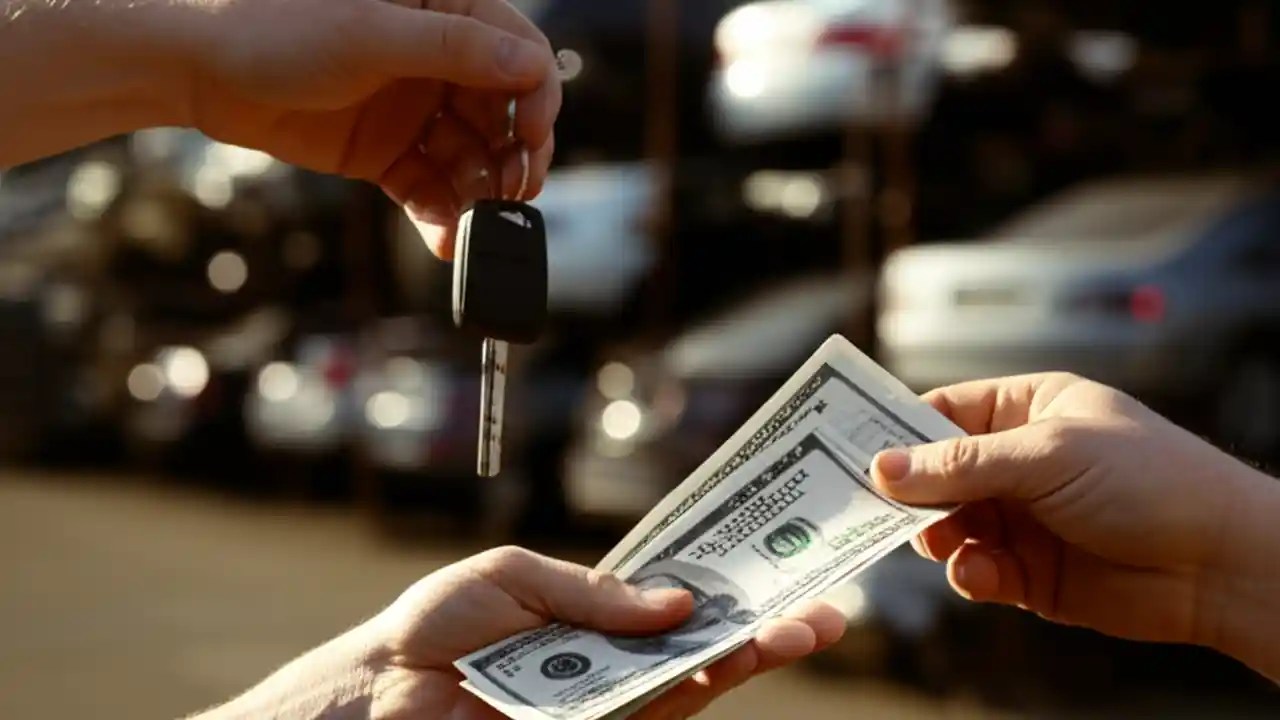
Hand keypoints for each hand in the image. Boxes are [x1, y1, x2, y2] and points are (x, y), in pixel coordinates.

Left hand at [189, 0, 561, 259]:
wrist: (197, 66)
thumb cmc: (272, 24)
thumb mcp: (370, 32)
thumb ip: (455, 49)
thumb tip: (530, 64)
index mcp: (444, 12)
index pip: (520, 55)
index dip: (536, 99)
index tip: (532, 138)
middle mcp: (437, 61)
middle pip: (504, 116)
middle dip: (515, 158)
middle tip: (514, 196)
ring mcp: (413, 110)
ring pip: (471, 158)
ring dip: (481, 194)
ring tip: (478, 225)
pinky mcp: (386, 153)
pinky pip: (431, 187)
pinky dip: (443, 214)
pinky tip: (448, 237)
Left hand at [199, 547, 844, 719]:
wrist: (372, 688)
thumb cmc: (433, 625)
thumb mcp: (515, 577)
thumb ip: (596, 592)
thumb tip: (676, 601)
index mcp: (595, 620)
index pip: (678, 604)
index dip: (730, 587)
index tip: (783, 564)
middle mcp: (608, 666)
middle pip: (701, 649)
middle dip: (765, 628)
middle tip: (826, 609)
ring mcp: (601, 709)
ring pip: (690, 686)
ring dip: (749, 657)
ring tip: (802, 627)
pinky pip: (648, 713)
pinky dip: (693, 687)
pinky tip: (729, 659)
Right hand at [869, 373, 1279, 656]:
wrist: (1217, 564)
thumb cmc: (1147, 481)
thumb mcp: (1045, 455)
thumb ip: (959, 465)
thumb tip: (881, 468)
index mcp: (1030, 409)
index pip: (945, 411)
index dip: (900, 431)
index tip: (855, 452)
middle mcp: (1022, 461)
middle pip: (937, 473)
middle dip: (911, 494)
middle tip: (880, 509)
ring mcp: (1025, 517)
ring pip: (949, 526)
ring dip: (939, 537)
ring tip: (943, 543)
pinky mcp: (1031, 571)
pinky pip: (976, 569)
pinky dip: (970, 574)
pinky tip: (983, 575)